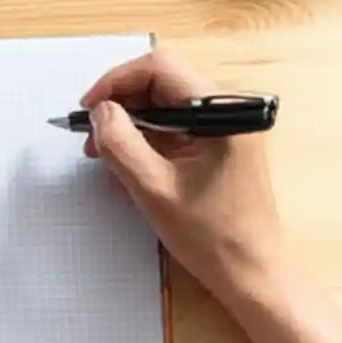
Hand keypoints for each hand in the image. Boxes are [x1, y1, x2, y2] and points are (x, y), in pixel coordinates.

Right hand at [81, 52, 284, 299]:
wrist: (253, 274)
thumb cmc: (211, 237)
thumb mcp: (154, 190)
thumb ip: (122, 144)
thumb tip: (101, 110)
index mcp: (222, 112)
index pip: (160, 68)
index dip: (117, 81)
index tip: (88, 110)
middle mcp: (229, 109)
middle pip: (162, 82)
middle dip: (121, 102)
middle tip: (91, 134)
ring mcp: (226, 126)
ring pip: (166, 102)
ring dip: (131, 119)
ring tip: (102, 149)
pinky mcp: (220, 143)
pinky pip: (176, 124)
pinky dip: (146, 134)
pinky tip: (125, 157)